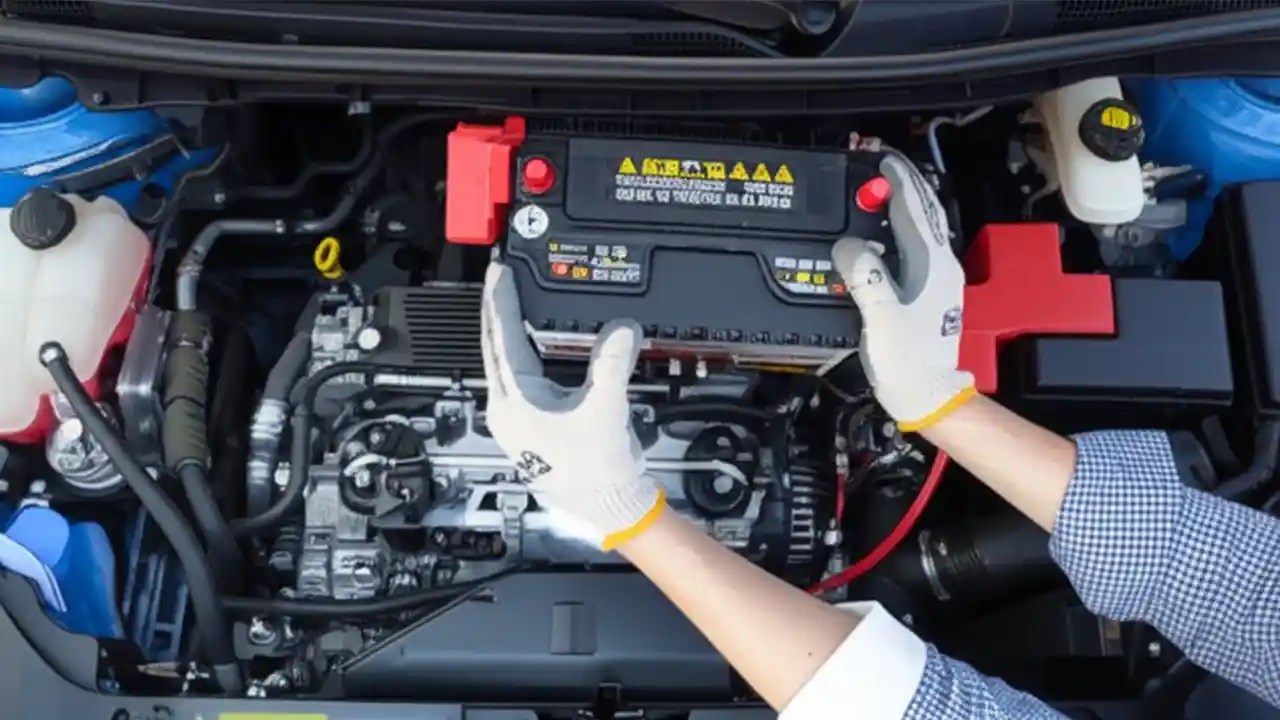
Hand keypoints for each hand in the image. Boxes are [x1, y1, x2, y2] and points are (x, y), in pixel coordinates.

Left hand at [480, 261, 664, 549]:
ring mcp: (516, 421)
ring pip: (504, 365)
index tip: (499, 272)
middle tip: (497, 279)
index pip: (501, 339)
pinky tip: (535, 348)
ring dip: (507, 333)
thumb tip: (622, 328)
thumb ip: (613, 364)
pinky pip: (519, 380)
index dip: (501, 301)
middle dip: (495, 311)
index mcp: (514, 403)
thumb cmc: (598, 472)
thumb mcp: (607, 409)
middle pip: (493, 349)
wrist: (609, 507)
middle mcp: (506, 411)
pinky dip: (524, 356)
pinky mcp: (531, 428)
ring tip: (510, 304)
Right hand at [833, 154, 974, 430]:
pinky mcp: (927, 293)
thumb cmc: (909, 362)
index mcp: (932, 266)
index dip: (897, 182)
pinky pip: (912, 248)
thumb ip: (865, 276)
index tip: (881, 160)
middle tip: (880, 168)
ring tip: (879, 192)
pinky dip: (898, 230)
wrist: (928, 396)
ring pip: (920, 229)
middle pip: (923, 214)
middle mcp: (939, 268)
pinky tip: (882, 233)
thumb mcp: (880, 317)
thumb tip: (849, 246)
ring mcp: (936, 280)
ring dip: (902, 206)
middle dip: (904, 187)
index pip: (914, 211)